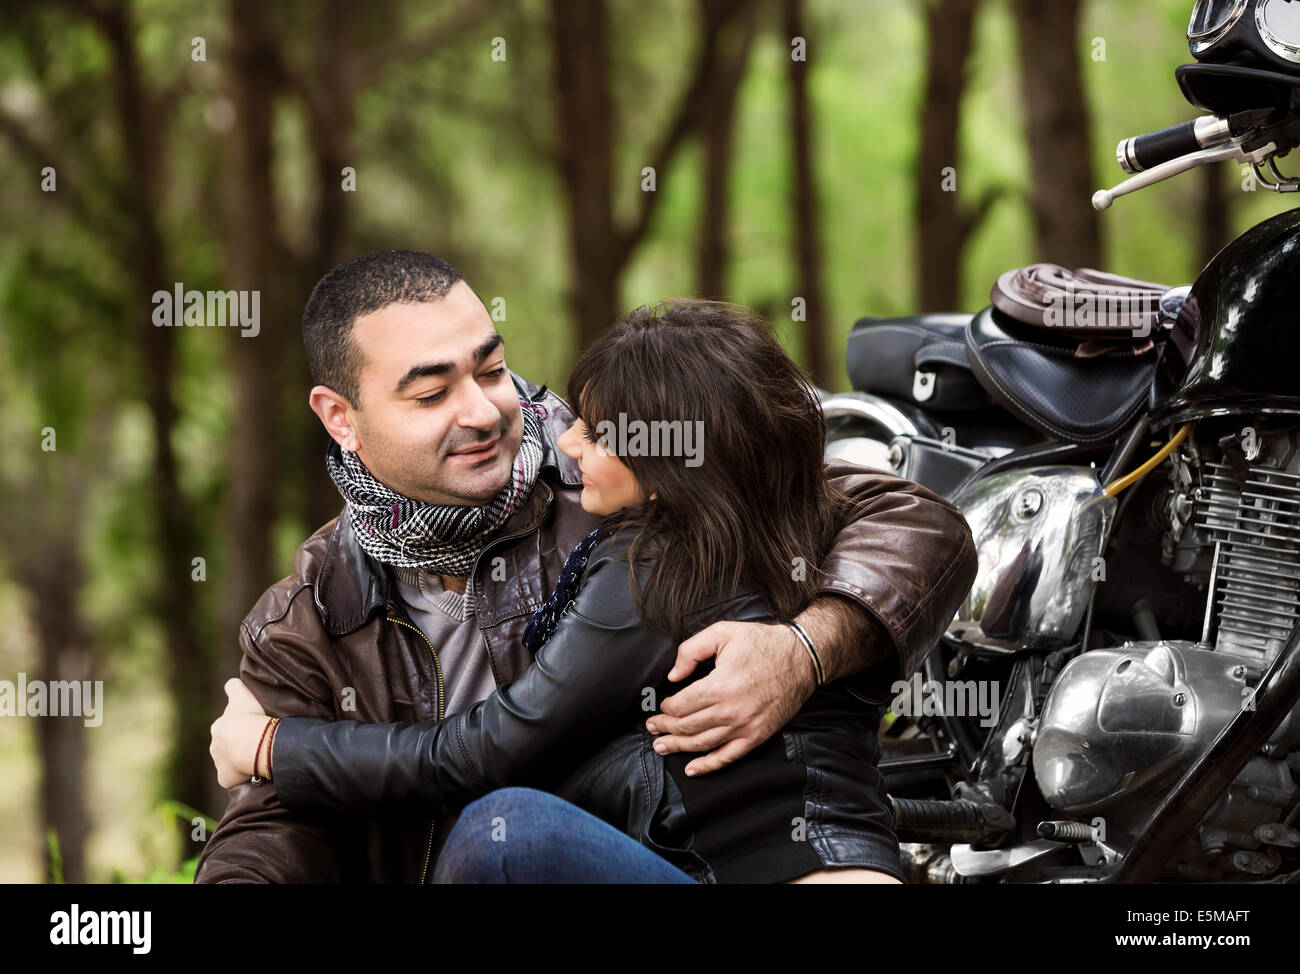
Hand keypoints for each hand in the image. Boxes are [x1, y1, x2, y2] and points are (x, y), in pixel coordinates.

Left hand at [209, 678, 271, 788]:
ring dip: (241, 761)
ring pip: (230, 762)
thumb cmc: (250, 717)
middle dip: (239, 744)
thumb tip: (231, 684)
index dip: (240, 725)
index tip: (252, 725)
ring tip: (259, 758)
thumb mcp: (242, 694)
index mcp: (218, 726)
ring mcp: (219, 763)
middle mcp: (215, 745)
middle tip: (258, 742)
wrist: (252, 744)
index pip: (228, 725)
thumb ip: (234, 686)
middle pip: (228, 744)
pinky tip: (255, 773)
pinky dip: (242, 776)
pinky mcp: (225, 778)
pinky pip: (234, 778)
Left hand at [644, 620, 815, 776]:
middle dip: (665, 728)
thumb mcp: (723, 633)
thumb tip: (673, 676)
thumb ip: (691, 650)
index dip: (665, 709)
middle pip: (687, 727)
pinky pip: (728, 756)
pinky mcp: (757, 736)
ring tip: (662, 747)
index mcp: (719, 686)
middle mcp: (730, 711)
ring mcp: (745, 727)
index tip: (661, 706)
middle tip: (652, 728)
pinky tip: (693, 769)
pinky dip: (708, 766)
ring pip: (702, 744)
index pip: (681, 706)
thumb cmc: (762, 644)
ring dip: (678, 747)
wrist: (802, 658)